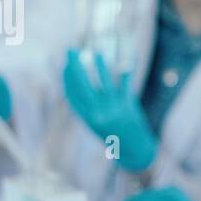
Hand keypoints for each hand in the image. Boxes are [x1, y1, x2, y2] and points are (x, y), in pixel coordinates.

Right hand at [63, 50, 157, 172]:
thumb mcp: (95, 124)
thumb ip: (86, 108)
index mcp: (87, 118)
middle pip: (83, 85)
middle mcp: (98, 113)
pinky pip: (125, 83)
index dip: (67, 78)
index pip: (72, 94)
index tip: (65, 64)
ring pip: (104, 82)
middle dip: (75, 66)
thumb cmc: (112, 136)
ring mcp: (114, 109)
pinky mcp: (128, 105)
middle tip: (71, 50)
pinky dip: (126, 69)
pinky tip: (126, 58)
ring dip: (100, 65)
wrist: (134, 150)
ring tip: (97, 53)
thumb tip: (73, 87)